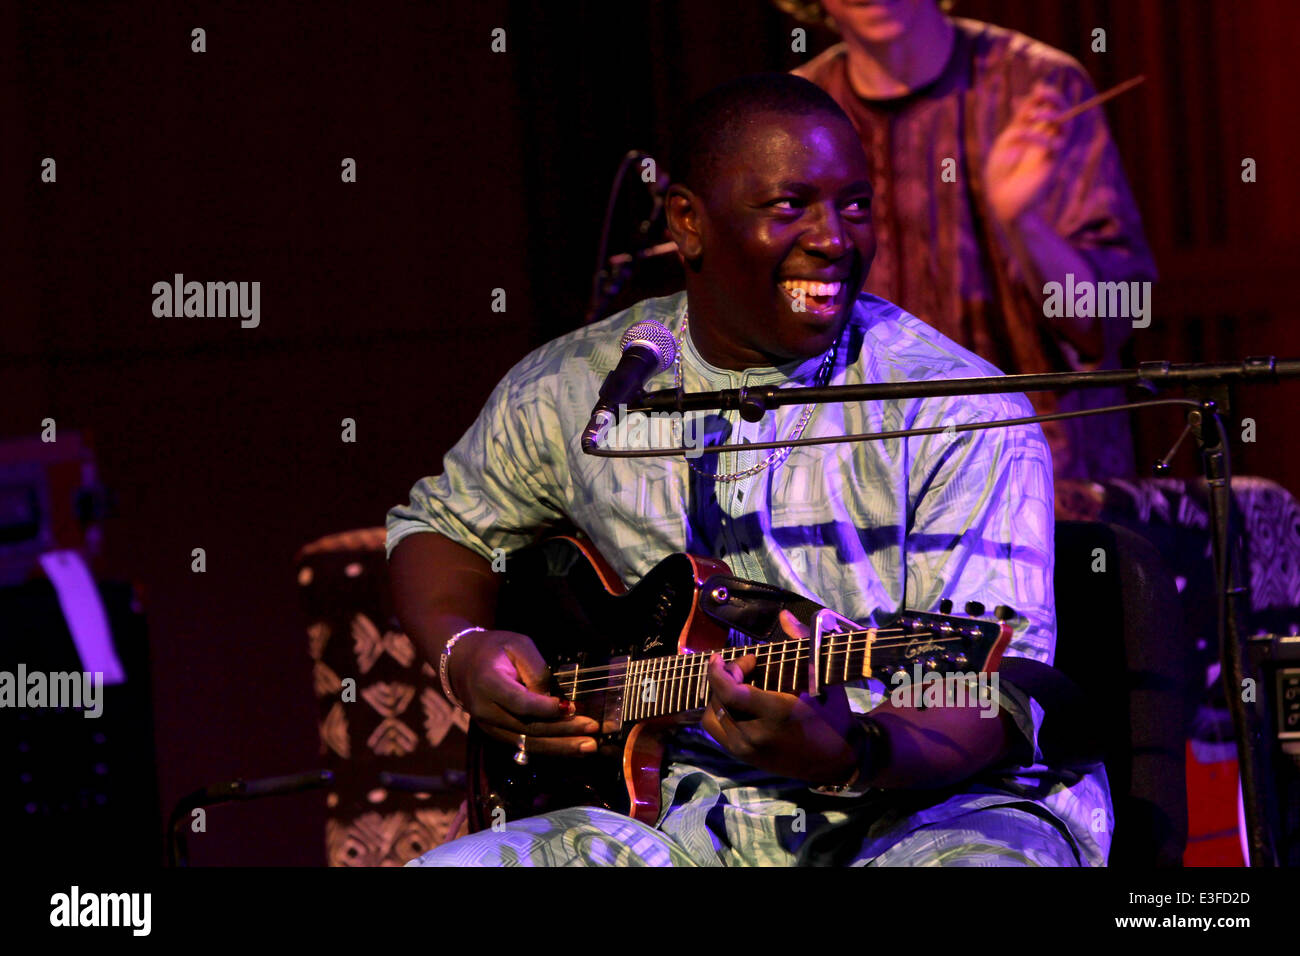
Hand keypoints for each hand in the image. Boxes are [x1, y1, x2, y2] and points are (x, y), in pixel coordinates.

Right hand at [447, 629, 598, 755]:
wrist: (461, 662)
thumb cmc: (495, 648)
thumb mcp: (518, 645)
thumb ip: (537, 670)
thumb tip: (555, 698)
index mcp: (488, 682)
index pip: (519, 702)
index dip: (546, 708)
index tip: (571, 707)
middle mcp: (485, 710)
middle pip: (527, 727)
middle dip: (563, 731)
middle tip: (592, 730)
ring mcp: (488, 726)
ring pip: (527, 742)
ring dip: (560, 746)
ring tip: (588, 746)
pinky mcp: (495, 734)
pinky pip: (524, 745)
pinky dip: (549, 748)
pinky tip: (571, 747)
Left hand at [699, 610, 858, 783]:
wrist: (838, 759)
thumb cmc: (832, 714)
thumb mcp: (822, 677)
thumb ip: (803, 643)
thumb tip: (784, 616)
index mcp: (775, 714)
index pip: (729, 692)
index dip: (718, 671)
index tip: (721, 656)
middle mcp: (755, 735)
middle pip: (719, 699)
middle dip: (726, 676)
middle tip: (749, 666)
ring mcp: (747, 750)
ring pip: (712, 715)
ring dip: (719, 695)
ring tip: (741, 684)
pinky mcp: (744, 757)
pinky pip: (717, 730)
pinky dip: (720, 711)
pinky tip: (738, 701)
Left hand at [985, 82, 1068, 224]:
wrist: (1002, 200)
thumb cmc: (1001, 173)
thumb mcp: (1006, 140)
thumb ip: (1019, 120)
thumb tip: (1029, 95)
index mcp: (1034, 133)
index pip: (1047, 109)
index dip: (1044, 96)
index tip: (1035, 89)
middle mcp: (1046, 141)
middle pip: (1063, 113)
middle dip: (1056, 99)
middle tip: (1042, 91)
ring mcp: (1051, 152)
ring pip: (1066, 127)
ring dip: (1052, 115)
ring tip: (1033, 113)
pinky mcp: (1052, 164)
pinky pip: (1055, 144)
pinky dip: (1037, 135)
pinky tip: (1020, 134)